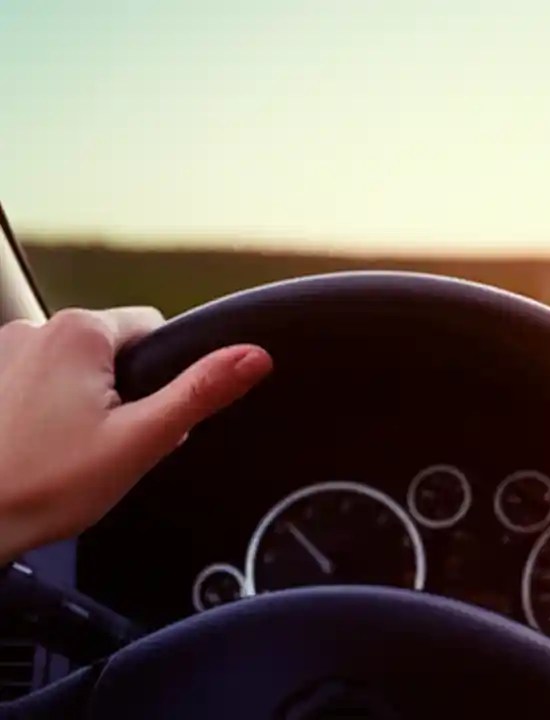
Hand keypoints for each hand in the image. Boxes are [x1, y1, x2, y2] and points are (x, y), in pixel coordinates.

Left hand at [0, 308, 271, 562]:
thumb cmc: (43, 487)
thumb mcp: (141, 440)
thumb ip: (201, 391)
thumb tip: (255, 355)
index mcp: (79, 332)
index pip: (153, 329)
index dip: (160, 378)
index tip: (140, 420)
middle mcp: (34, 329)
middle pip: (112, 351)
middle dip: (120, 393)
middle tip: (105, 445)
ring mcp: (1, 353)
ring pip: (74, 369)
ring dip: (80, 402)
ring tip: (67, 451)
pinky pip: (36, 383)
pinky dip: (45, 411)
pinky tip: (37, 449)